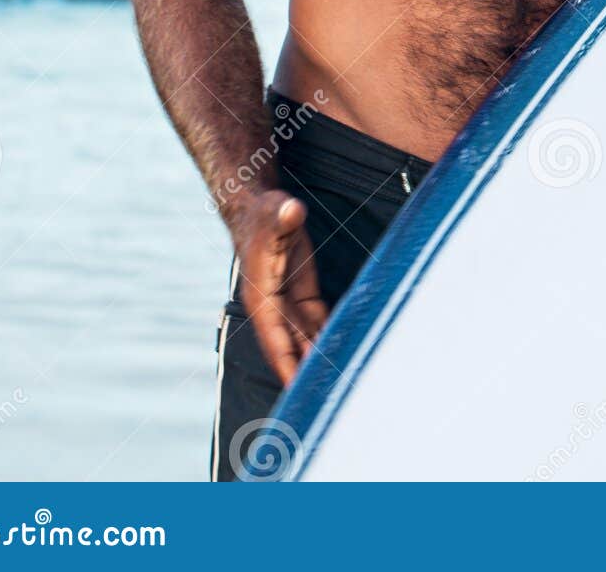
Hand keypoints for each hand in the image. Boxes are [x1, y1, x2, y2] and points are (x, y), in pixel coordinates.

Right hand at [232, 190, 327, 385]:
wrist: (260, 208)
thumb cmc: (263, 212)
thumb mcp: (274, 212)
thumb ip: (283, 217)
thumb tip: (292, 210)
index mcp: (262, 298)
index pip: (275, 341)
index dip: (288, 367)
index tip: (301, 393)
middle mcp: (273, 307)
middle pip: (293, 349)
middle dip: (309, 374)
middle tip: (333, 396)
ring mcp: (288, 303)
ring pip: (306, 340)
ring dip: (321, 360)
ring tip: (343, 383)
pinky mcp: (302, 294)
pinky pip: (316, 324)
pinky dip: (328, 338)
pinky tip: (345, 352)